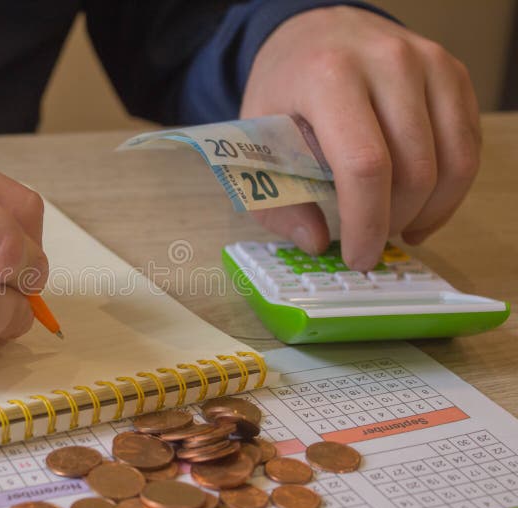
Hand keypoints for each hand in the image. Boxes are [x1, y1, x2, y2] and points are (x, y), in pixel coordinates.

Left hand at [241, 6, 480, 269]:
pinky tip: (422, 207)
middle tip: (369, 243)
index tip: (358, 256)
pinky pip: (468, 146)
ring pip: (452, 161)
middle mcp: (386, 62)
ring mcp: (428, 63)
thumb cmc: (285, 89)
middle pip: (414, 169)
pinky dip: (450, 189)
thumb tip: (316, 242)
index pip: (365, 164)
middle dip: (393, 221)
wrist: (314, 31)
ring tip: (396, 228)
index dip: (367, 221)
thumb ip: (277, 197)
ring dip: (427, 211)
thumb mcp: (258, 138)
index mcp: (328, 77)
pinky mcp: (452, 73)